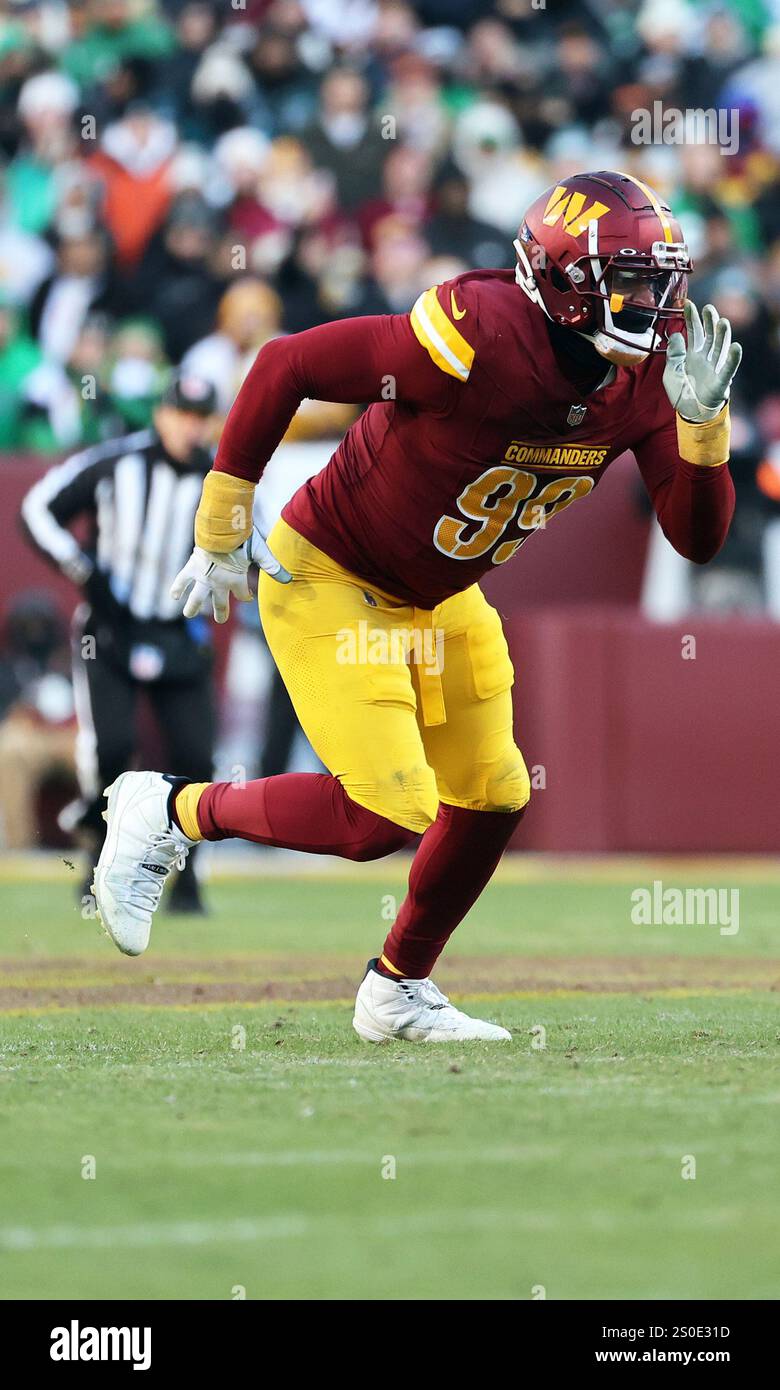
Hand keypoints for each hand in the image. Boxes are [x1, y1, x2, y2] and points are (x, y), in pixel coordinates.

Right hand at [170, 529, 290, 623]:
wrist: (221, 529)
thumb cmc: (242, 539)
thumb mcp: (260, 552)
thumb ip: (272, 566)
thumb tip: (289, 579)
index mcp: (236, 580)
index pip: (243, 595)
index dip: (246, 596)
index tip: (248, 596)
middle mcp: (219, 583)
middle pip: (220, 603)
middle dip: (221, 612)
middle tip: (221, 620)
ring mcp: (205, 577)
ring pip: (198, 597)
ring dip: (193, 607)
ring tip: (189, 614)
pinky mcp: (192, 568)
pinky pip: (182, 580)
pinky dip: (177, 587)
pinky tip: (174, 596)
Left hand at [663, 300, 741, 422]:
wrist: (690, 412)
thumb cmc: (681, 391)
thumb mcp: (671, 371)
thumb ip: (673, 354)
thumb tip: (675, 334)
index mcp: (693, 353)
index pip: (694, 332)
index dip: (692, 318)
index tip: (688, 303)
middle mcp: (706, 357)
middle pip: (709, 335)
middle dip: (709, 322)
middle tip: (708, 308)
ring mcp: (714, 368)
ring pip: (720, 348)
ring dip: (722, 335)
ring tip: (722, 322)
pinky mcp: (721, 381)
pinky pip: (728, 369)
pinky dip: (733, 359)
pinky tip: (736, 348)